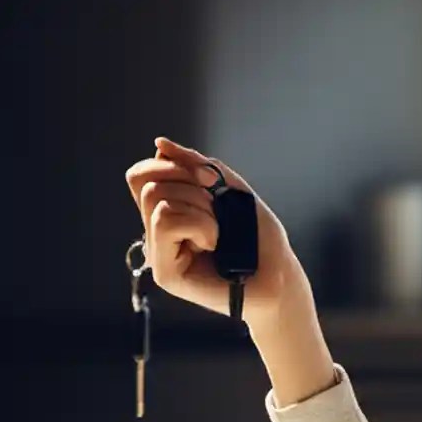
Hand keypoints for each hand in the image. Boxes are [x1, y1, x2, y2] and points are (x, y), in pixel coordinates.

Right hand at [124, 136, 312, 330]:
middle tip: (219, 212)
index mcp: (169, 211)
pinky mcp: (164, 272)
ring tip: (220, 233)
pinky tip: (215, 245)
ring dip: (201, 208)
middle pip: (149, 184)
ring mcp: (158, 253)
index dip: (171, 166)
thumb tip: (160, 145)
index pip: (142, 175)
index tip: (210, 180)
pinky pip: (165, 222)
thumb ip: (197, 166)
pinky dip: (200, 224)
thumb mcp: (231, 190)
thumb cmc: (259, 238)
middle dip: (193, 188)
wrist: (279, 276)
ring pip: (157, 200)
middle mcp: (157, 233)